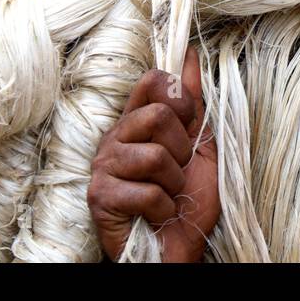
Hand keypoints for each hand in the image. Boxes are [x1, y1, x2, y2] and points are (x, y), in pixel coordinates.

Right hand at [87, 45, 220, 261]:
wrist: (178, 246)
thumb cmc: (187, 200)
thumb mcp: (200, 147)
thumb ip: (194, 105)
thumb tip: (191, 54)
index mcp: (137, 122)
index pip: (152, 80)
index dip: (181, 99)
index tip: (188, 123)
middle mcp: (116, 138)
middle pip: (159, 114)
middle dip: (183, 148)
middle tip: (178, 170)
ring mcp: (103, 166)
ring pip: (155, 155)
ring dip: (174, 182)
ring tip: (167, 193)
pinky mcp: (99, 196)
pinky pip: (147, 191)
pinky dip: (164, 206)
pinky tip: (155, 213)